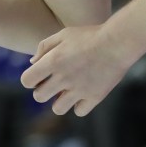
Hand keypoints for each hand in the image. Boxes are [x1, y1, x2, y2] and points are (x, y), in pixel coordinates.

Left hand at [20, 25, 137, 115]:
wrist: (118, 42)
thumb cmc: (90, 35)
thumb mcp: (64, 34)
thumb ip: (45, 47)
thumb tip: (32, 63)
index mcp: (53, 61)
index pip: (27, 80)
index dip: (31, 79)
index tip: (39, 75)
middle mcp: (63, 77)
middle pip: (39, 97)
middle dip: (43, 91)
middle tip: (54, 83)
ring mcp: (79, 89)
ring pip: (57, 109)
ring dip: (60, 101)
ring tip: (68, 91)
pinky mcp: (94, 97)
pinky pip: (79, 111)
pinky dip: (79, 105)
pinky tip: (83, 94)